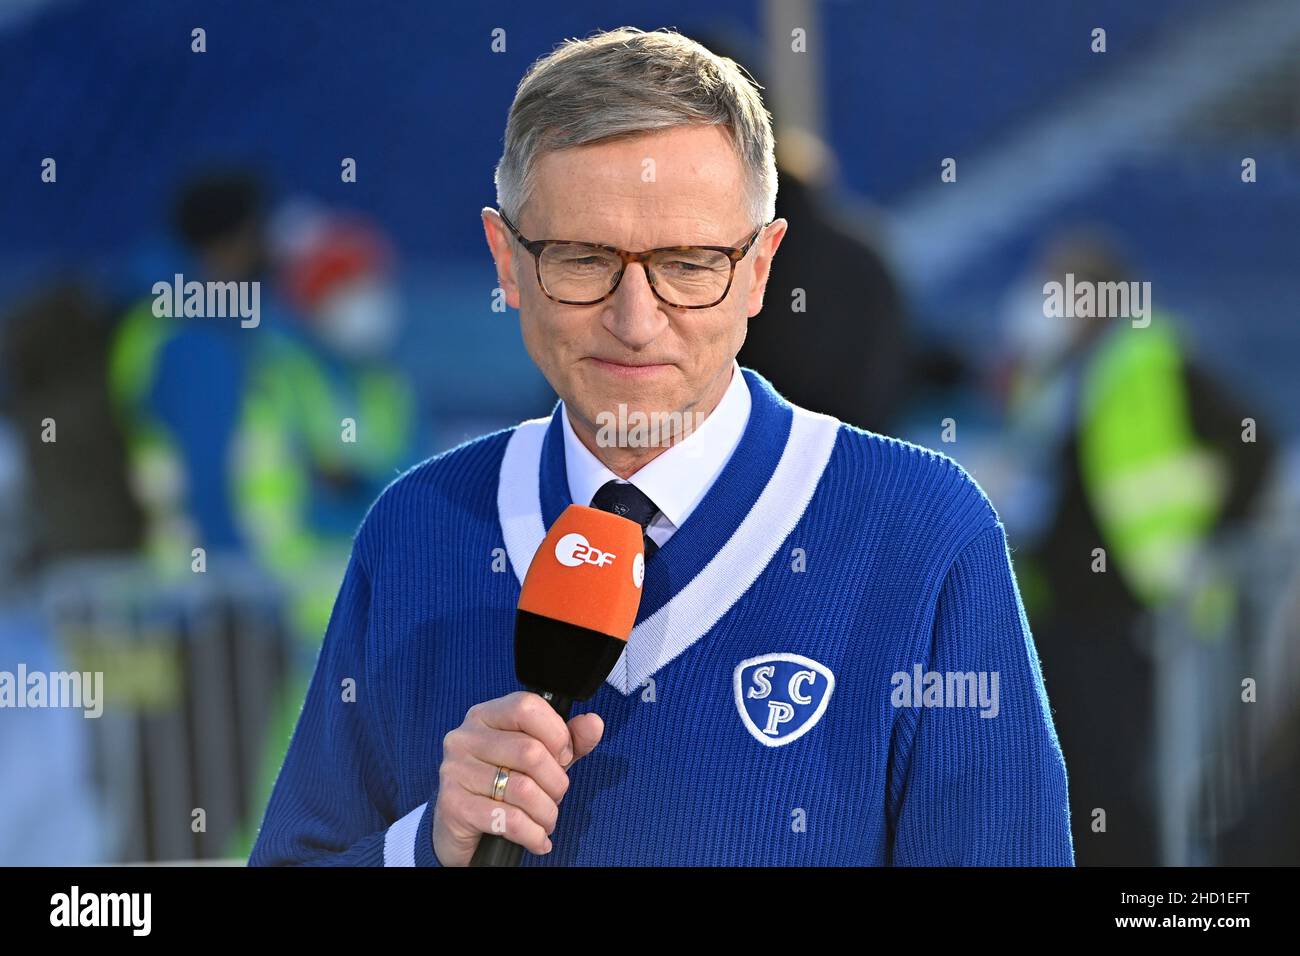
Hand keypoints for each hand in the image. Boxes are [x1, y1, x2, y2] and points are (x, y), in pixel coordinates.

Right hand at [431, 690, 603, 865]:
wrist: (461, 827)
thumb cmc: (504, 784)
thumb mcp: (542, 757)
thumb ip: (570, 739)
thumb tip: (593, 723)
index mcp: (486, 715)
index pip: (527, 707)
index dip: (557, 733)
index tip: (563, 756)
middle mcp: (465, 737)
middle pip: (530, 751)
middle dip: (556, 782)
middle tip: (555, 796)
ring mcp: (455, 770)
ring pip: (523, 789)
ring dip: (546, 813)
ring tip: (546, 821)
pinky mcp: (454, 805)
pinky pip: (509, 820)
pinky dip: (533, 834)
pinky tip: (538, 839)